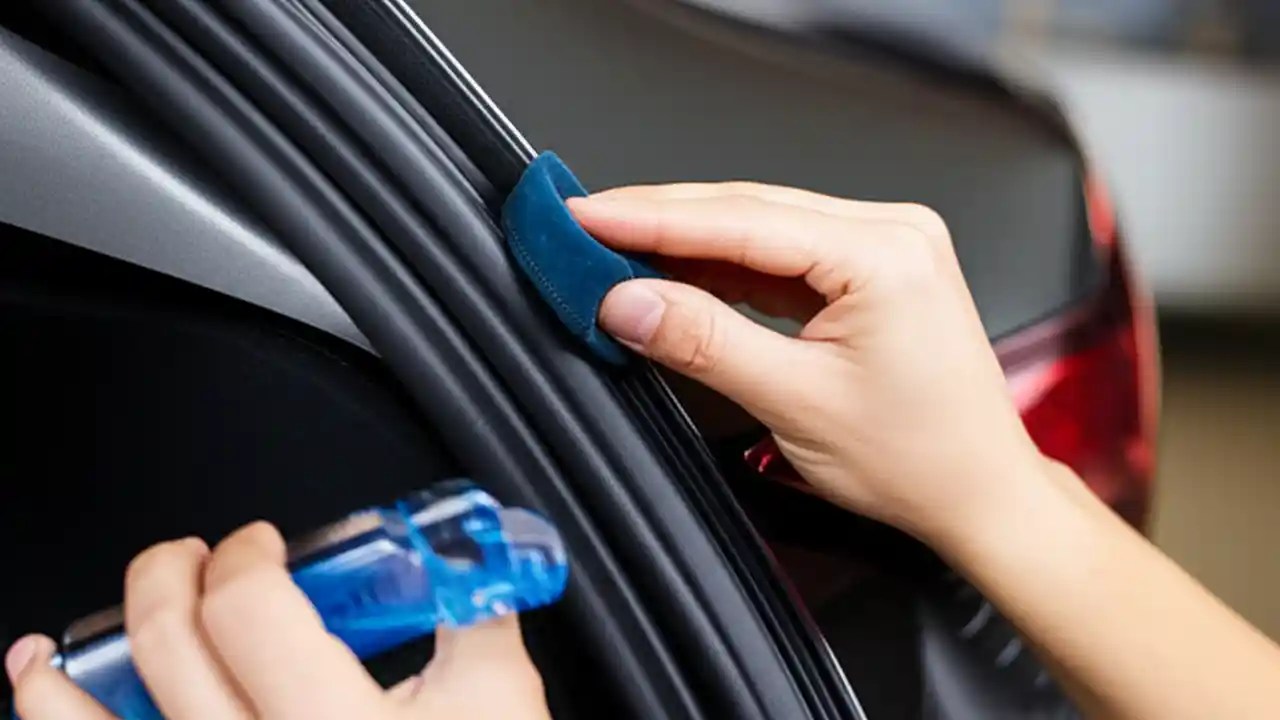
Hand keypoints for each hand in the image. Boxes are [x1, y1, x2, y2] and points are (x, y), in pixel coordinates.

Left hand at [6, 523, 550, 719]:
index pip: (250, 608)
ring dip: (59, 679)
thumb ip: (476, 604)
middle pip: (170, 647)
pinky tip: (50, 712)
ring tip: (56, 649)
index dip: (245, 554)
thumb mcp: (501, 698)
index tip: (259, 546)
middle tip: (188, 560)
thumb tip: (457, 545)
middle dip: (165, 577)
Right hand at [571, 182, 1044, 543]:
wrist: (978, 492)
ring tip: (613, 249)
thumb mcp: (796, 402)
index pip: (742, 219)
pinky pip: (780, 255)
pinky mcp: (869, 271)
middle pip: (748, 211)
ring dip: (687, 241)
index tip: (586, 214)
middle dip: (659, 220)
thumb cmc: (919, 458)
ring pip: (760, 228)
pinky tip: (674, 272)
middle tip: (583, 226)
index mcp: (883, 253)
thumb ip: (704, 342)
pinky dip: (723, 266)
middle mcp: (889, 233)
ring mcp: (882, 248)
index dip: (651, 217)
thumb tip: (628, 301)